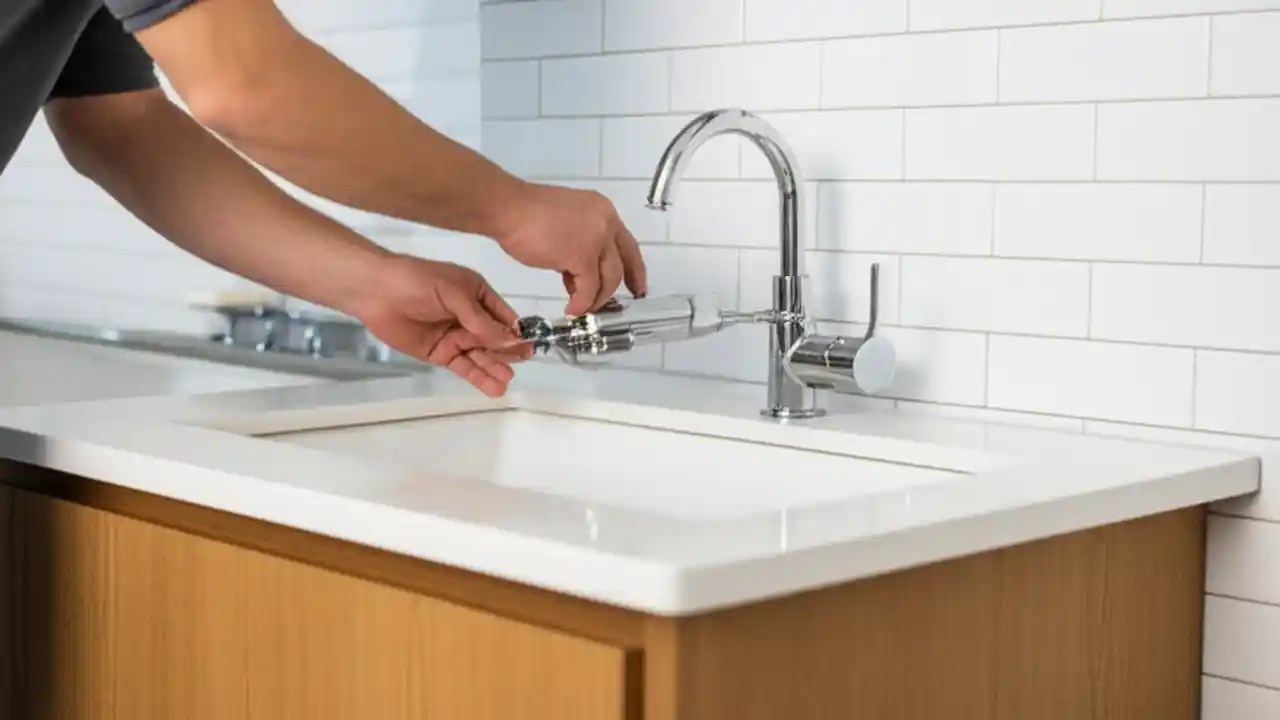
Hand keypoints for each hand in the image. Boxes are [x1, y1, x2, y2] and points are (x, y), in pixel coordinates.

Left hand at [355, 255, 530, 396]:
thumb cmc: (418, 283)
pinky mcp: (441, 353)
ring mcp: (456, 337)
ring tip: (506, 382)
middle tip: (519, 366)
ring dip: (495, 368)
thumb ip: (481, 321)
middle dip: (508, 353)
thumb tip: (511, 341)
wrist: (377, 292)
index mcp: (478, 295)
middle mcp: (471, 318)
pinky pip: (464, 367)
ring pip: (481, 356)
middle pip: (495, 339)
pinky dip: (478, 377)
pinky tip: (493, 388)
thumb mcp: (455, 295)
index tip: (529, 348)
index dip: (516, 333)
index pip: (504, 317)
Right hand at [494, 182, 647, 315]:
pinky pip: (588, 288)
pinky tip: (571, 308)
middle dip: (614, 289)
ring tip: (580, 308)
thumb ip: (578, 245)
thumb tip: (577, 273)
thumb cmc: (527, 215)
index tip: (636, 287)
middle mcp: (606, 222)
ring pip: (609, 278)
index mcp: (603, 211)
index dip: (634, 269)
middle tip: (604, 306)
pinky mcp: (583, 256)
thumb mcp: (565, 225)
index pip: (627, 244)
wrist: (508, 208)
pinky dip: (581, 302)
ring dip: (596, 298)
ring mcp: (597, 239)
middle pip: (622, 264)